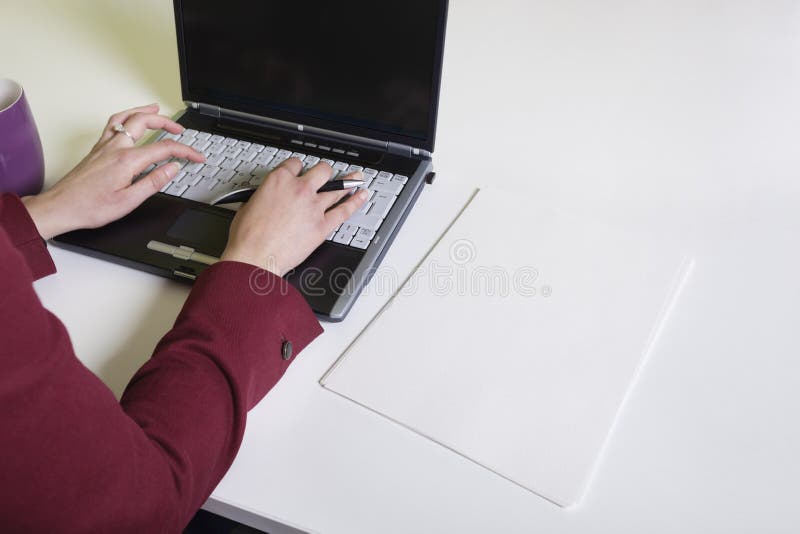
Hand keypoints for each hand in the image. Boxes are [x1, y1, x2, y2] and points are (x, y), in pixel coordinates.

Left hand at [21, 104, 204, 239]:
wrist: (61, 207)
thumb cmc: (90, 207)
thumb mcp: (129, 201)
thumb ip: (154, 182)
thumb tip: (172, 168)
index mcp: (127, 160)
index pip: (164, 149)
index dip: (185, 151)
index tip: (196, 157)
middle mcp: (115, 147)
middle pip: (144, 122)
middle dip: (166, 122)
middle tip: (180, 129)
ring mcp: (104, 146)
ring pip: (126, 117)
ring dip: (144, 111)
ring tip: (156, 109)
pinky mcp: (96, 149)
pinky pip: (112, 123)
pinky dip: (125, 116)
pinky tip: (129, 119)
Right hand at [221, 158, 367, 275]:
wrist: (255, 257)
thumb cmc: (248, 236)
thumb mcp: (248, 205)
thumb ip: (264, 197)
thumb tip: (267, 199)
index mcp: (279, 181)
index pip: (295, 164)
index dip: (298, 168)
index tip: (301, 171)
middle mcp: (299, 190)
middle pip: (321, 171)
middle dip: (325, 172)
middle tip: (327, 175)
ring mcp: (313, 207)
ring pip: (337, 188)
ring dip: (349, 182)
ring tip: (356, 178)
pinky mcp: (322, 226)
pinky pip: (344, 210)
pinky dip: (356, 202)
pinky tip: (362, 196)